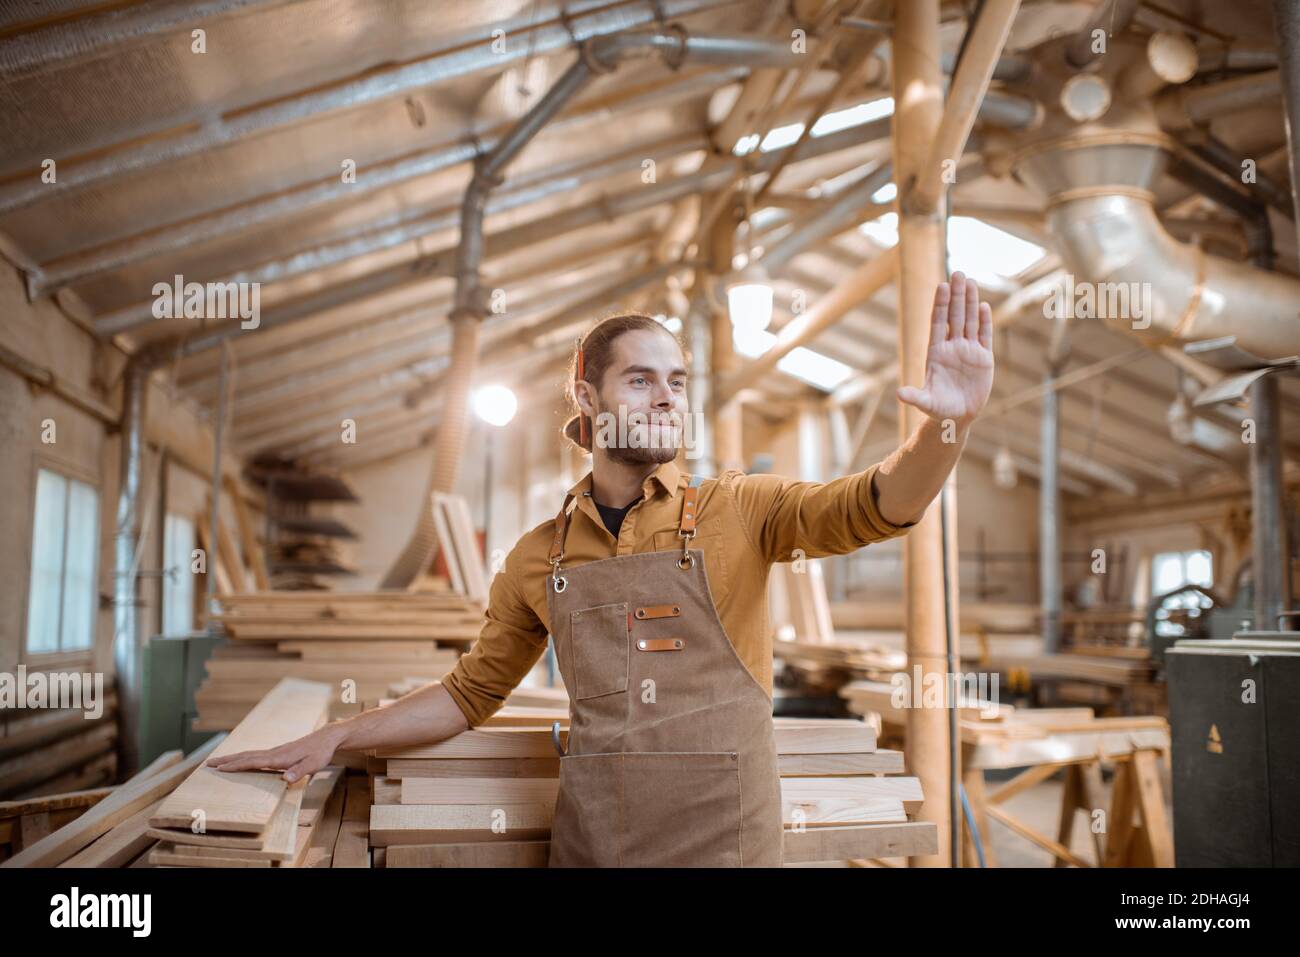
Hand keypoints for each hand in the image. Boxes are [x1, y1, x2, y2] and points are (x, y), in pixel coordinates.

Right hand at [205, 726, 341, 782]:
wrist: (327, 738)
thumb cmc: (321, 752)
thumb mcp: (314, 764)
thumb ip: (300, 772)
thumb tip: (286, 779)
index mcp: (279, 757)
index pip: (253, 762)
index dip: (236, 766)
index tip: (220, 768)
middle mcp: (274, 752)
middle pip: (246, 756)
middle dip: (227, 760)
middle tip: (208, 763)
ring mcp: (275, 751)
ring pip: (249, 754)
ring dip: (232, 758)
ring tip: (217, 761)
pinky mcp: (278, 752)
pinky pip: (256, 755)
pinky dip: (244, 757)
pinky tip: (240, 760)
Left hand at [896, 271, 993, 425]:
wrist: (956, 417)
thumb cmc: (938, 409)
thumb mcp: (926, 403)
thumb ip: (914, 397)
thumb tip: (899, 394)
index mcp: (936, 353)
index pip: (938, 323)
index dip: (940, 305)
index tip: (942, 285)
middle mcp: (951, 347)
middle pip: (954, 316)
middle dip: (956, 295)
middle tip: (958, 273)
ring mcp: (967, 351)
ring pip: (969, 321)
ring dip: (970, 302)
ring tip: (970, 281)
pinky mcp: (983, 358)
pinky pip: (984, 336)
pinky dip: (985, 321)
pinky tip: (983, 305)